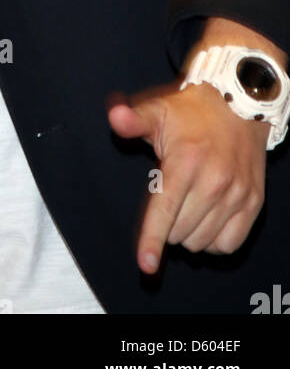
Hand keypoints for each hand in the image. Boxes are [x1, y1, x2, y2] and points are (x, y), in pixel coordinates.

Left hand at [107, 81, 268, 274]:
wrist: (239, 103)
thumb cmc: (191, 111)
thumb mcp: (158, 110)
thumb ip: (134, 119)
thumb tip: (115, 116)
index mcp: (185, 162)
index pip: (165, 211)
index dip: (153, 240)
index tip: (146, 265)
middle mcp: (214, 182)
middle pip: (179, 232)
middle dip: (167, 226)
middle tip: (169, 199)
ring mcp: (236, 194)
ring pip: (202, 242)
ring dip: (188, 234)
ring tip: (186, 207)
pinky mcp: (253, 202)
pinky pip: (228, 244)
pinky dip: (213, 241)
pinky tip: (206, 219)